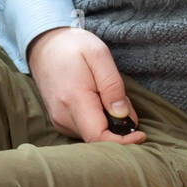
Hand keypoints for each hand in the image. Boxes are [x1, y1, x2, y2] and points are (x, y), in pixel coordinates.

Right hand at [26, 26, 143, 143]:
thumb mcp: (99, 55)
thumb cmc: (73, 46)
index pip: (98, 136)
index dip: (122, 142)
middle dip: (120, 127)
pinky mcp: (60, 120)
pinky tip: (100, 100)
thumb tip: (122, 115)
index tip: (141, 134)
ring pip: (93, 134)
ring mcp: (59, 120)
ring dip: (110, 123)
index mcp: (74, 99)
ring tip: (109, 94)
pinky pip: (85, 129)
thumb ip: (112, 85)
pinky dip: (100, 121)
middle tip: (124, 101)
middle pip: (98, 137)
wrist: (45, 45)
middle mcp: (63, 115)